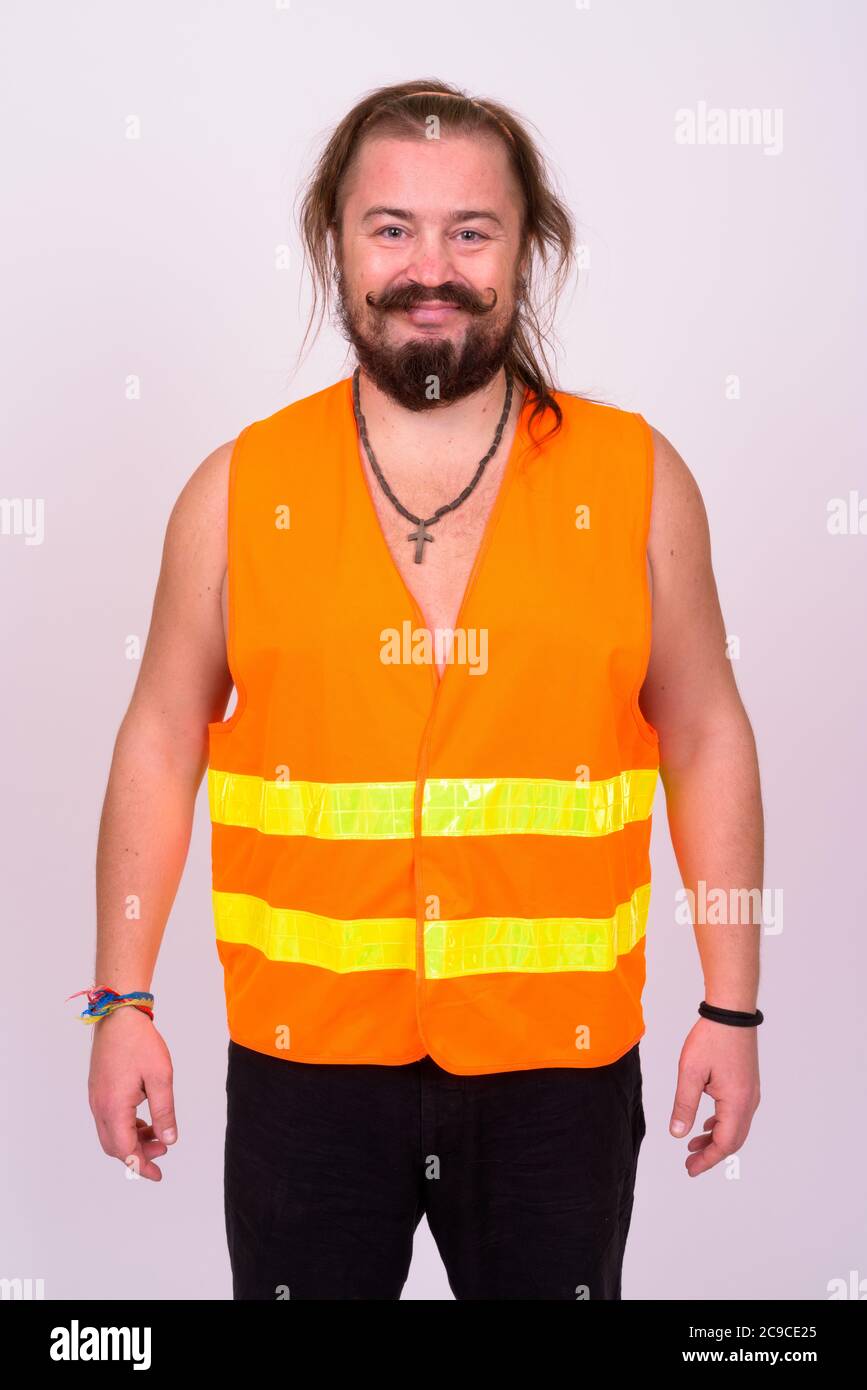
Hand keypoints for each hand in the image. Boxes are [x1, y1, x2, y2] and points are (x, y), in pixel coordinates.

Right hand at [87, 1007, 177, 1181]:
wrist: (119, 1015)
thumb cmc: (139, 1042)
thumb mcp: (160, 1077)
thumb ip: (164, 1112)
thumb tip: (168, 1140)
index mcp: (114, 1107)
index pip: (125, 1150)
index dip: (141, 1166)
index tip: (157, 1174)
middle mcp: (99, 1106)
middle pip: (114, 1146)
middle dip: (138, 1155)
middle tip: (162, 1152)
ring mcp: (96, 1098)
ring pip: (111, 1133)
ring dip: (133, 1140)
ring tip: (158, 1135)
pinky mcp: (98, 1090)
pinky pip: (109, 1119)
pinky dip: (126, 1126)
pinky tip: (144, 1120)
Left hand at [669, 1017, 760, 1175]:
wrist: (731, 1013)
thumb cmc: (711, 1038)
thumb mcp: (690, 1073)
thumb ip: (684, 1105)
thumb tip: (678, 1133)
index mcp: (736, 1103)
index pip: (724, 1143)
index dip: (707, 1160)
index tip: (690, 1169)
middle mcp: (749, 1102)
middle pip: (733, 1140)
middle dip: (711, 1154)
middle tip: (690, 1163)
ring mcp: (751, 1093)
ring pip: (735, 1127)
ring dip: (716, 1139)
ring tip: (694, 1145)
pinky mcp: (747, 1084)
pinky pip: (737, 1113)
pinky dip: (721, 1124)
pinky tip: (707, 1123)